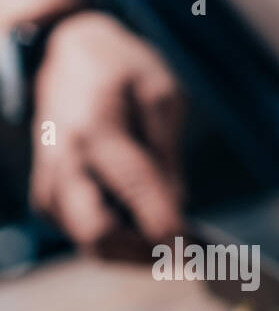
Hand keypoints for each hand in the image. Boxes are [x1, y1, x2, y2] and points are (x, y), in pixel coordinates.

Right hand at [28, 11, 184, 252]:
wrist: (70, 58)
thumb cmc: (123, 73)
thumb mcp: (162, 96)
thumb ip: (168, 155)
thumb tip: (180, 209)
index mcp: (96, 132)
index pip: (134, 191)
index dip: (167, 227)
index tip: (196, 249)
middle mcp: (64, 163)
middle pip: (100, 236)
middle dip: (146, 251)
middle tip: (185, 246)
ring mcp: (51, 185)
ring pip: (95, 246)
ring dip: (137, 249)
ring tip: (170, 229)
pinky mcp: (50, 200)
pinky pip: (88, 239)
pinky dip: (122, 241)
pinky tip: (146, 222)